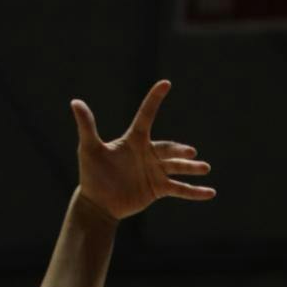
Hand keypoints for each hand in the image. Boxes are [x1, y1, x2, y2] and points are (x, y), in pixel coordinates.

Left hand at [70, 80, 215, 219]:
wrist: (97, 203)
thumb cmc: (92, 174)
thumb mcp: (89, 149)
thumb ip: (87, 126)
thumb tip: (75, 101)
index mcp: (133, 141)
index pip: (146, 116)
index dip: (154, 100)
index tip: (165, 83)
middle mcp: (147, 154)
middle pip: (168, 148)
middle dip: (180, 150)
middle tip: (190, 152)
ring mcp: (154, 172)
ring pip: (177, 167)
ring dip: (191, 168)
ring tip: (205, 167)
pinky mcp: (158, 189)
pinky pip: (180, 189)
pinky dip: (195, 191)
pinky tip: (210, 192)